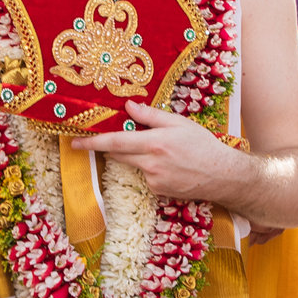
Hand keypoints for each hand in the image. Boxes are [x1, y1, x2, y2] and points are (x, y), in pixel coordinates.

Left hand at [74, 103, 245, 204]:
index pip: (115, 142)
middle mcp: (150, 163)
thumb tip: (128, 107)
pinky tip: (168, 165)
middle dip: (111, 145)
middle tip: (113, 136)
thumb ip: (151, 115)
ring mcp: (153, 180)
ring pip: (131, 164)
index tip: (74, 141)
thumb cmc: (203, 145)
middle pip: (117, 154)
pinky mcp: (157, 191)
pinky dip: (148, 168)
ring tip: (160, 150)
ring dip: (134, 155)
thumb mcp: (179, 123)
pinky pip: (144, 176)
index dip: (92, 142)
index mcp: (154, 143)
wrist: (222, 175)